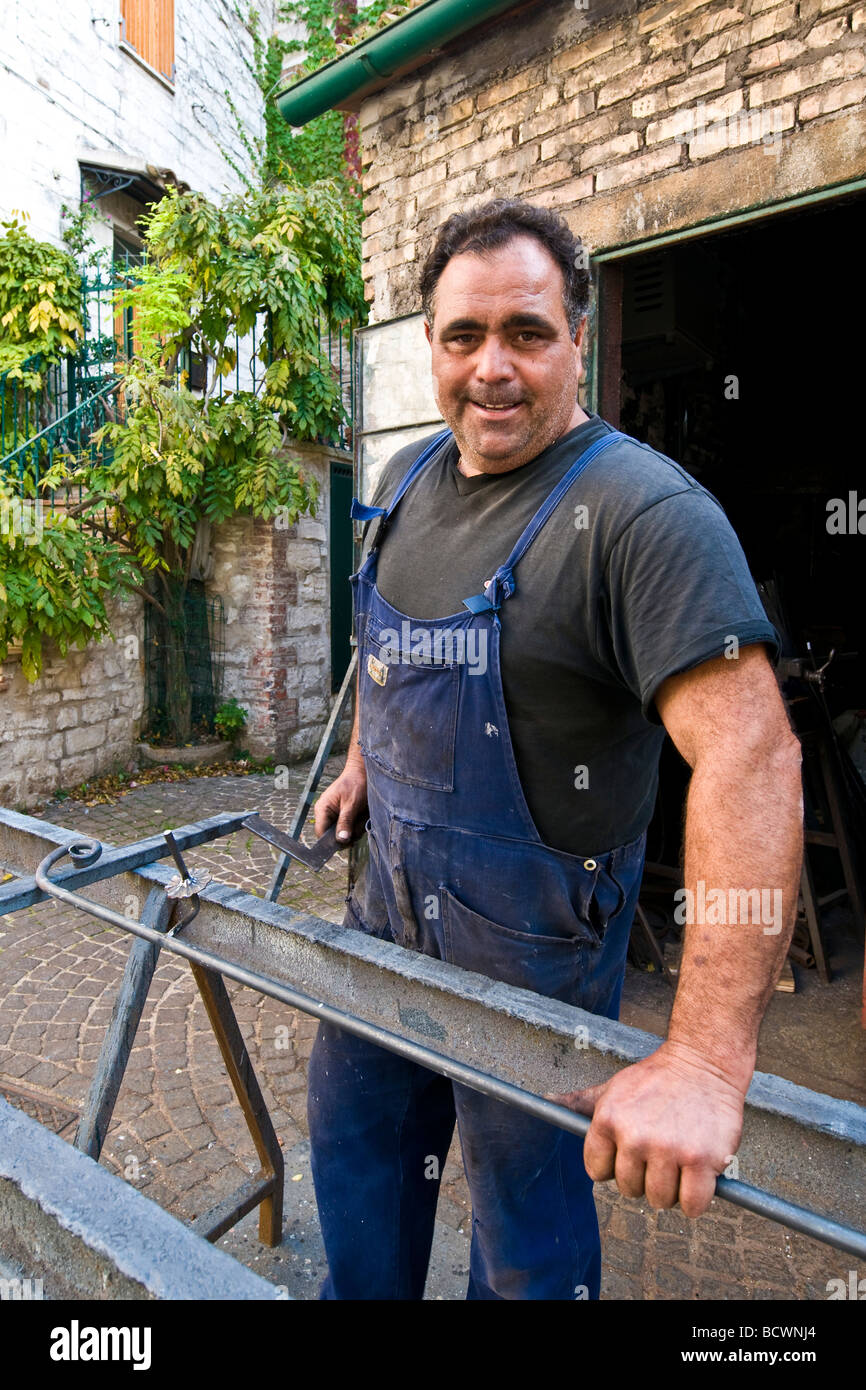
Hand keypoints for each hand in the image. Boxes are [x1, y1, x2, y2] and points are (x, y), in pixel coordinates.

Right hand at [314, 757, 367, 843]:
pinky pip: (349, 828)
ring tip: (362, 816)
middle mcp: (325, 814)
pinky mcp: (343, 816)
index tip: (347, 842)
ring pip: (343, 833)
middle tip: (359, 823)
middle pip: (333, 836)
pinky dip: (357, 826)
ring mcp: (334, 815)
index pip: (321, 833)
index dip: (332, 841)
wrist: (363, 772)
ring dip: (355, 829)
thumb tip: (341, 840)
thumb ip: (346, 821)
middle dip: (348, 833)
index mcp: (322, 809)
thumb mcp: (352, 803)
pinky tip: (362, 817)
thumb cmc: (356, 783)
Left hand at [547, 1040, 745, 1217]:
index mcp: (608, 1120)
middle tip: (659, 1155)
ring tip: (679, 1162)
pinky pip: (693, 1205)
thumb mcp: (613, 1087)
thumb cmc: (656, 1079)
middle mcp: (635, 1137)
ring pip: (660, 1200)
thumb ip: (579, 1102)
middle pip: (629, 1189)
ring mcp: (669, 1149)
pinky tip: (699, 1177)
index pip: (597, 1171)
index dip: (614, 1167)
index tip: (630, 1155)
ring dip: (671, 1191)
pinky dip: (696, 1200)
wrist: (703, 1063)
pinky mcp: (703, 1160)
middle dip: (644, 1179)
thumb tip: (546, 1099)